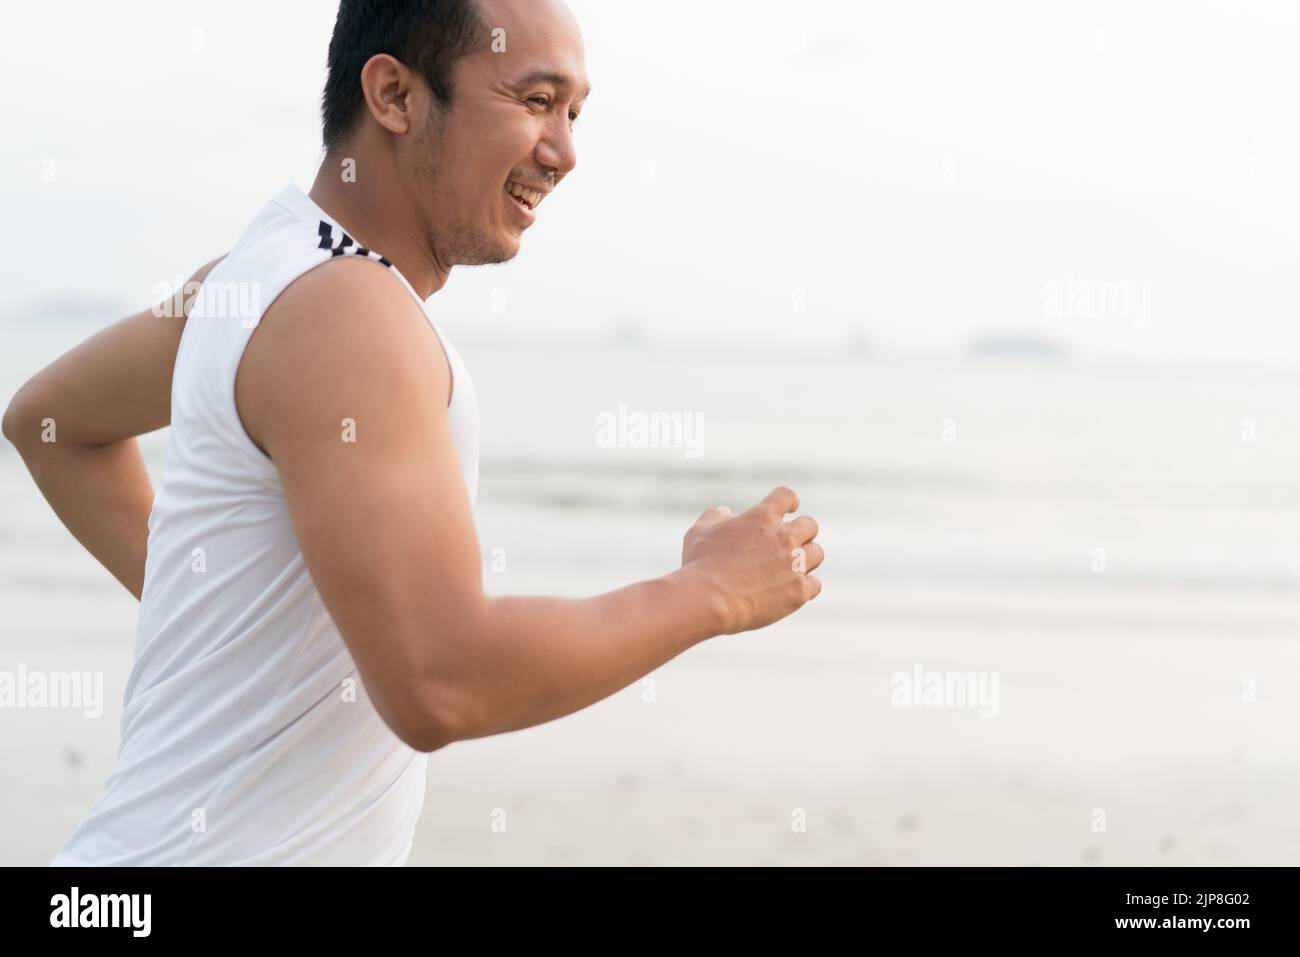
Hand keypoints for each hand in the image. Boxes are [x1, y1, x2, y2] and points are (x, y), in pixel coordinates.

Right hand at [681, 486, 823, 635]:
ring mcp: (794, 564)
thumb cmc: (700, 564)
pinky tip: (792, 590)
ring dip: (806, 558)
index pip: (787, 496)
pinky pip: (815, 584)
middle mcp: (784, 537)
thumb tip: (724, 512)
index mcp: (762, 517)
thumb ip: (713, 517)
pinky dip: (805, 586)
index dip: (789, 501)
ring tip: (792, 567)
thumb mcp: (698, 532)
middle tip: (790, 544)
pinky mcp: (798, 591)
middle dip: (802, 532)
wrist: (708, 600)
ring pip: (817, 553)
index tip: (789, 508)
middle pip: (810, 525)